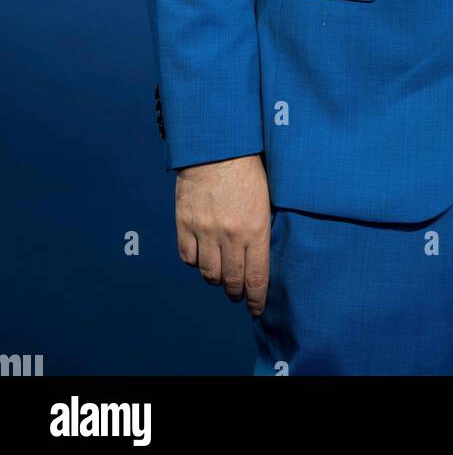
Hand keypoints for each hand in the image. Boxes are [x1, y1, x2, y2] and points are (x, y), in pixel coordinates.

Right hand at [175, 153, 271, 315]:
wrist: (216, 146)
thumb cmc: (247, 168)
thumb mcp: (265, 199)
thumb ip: (261, 229)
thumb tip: (259, 256)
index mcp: (255, 229)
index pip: (256, 277)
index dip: (256, 299)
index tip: (255, 308)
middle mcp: (230, 236)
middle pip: (232, 280)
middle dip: (236, 293)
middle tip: (237, 295)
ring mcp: (205, 231)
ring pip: (209, 273)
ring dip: (216, 280)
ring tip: (220, 278)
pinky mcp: (185, 224)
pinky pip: (187, 257)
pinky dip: (195, 262)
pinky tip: (201, 258)